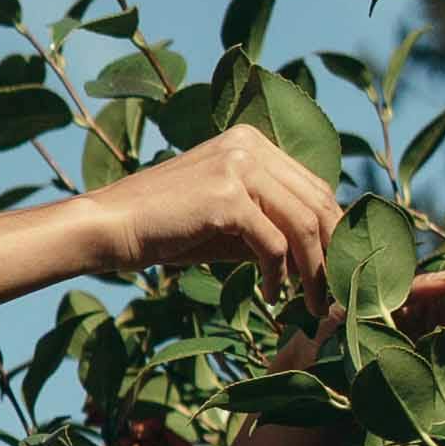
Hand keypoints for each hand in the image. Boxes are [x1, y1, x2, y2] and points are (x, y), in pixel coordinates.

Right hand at [77, 126, 335, 302]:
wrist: (111, 226)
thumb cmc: (166, 229)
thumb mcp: (228, 222)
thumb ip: (270, 226)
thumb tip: (319, 256)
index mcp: (252, 141)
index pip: (313, 187)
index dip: (333, 232)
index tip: (333, 270)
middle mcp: (250, 145)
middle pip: (317, 203)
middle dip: (331, 253)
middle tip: (331, 294)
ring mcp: (239, 166)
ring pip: (303, 224)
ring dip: (314, 271)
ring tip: (311, 304)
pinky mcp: (226, 196)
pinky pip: (273, 244)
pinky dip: (279, 276)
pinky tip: (271, 296)